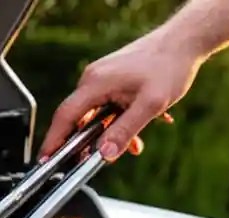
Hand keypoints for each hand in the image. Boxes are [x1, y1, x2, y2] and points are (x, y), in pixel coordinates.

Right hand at [37, 31, 203, 161]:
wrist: (183, 42)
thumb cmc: (169, 66)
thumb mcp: (150, 105)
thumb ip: (125, 131)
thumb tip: (104, 154)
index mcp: (95, 83)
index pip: (65, 117)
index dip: (53, 141)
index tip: (45, 160)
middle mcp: (93, 79)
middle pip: (78, 119)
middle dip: (86, 143)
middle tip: (91, 162)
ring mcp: (101, 78)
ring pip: (95, 115)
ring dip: (110, 133)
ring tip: (133, 145)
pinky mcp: (111, 79)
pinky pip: (106, 107)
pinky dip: (118, 121)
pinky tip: (138, 127)